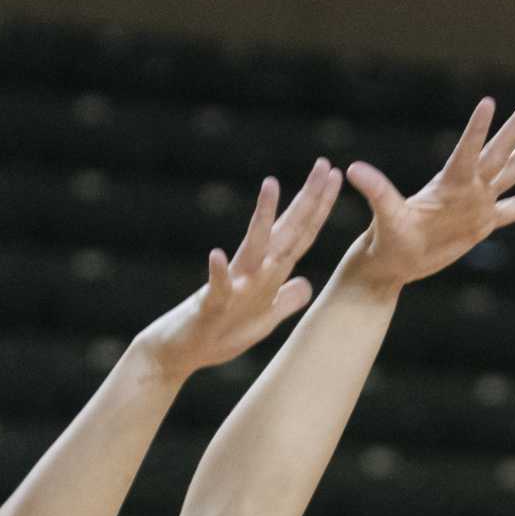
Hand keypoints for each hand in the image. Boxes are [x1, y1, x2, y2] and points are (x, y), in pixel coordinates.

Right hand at [143, 161, 342, 377]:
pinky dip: (217, 273)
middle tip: (323, 164)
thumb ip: (285, 301)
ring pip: (252, 248)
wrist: (179, 351)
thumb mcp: (263, 320)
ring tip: (271, 185)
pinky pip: (215, 288)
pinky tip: (216, 255)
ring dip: (262, 218)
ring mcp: (231, 285)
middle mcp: (252, 271)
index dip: (320, 208)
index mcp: (267, 274)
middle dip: (306, 199)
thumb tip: (306, 285)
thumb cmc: (220, 334)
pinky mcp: (210, 306)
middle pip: (285, 231)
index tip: (335, 177)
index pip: (301, 235)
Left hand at [346, 92, 514, 288]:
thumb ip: (376, 191)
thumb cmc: (387, 238)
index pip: (468, 151)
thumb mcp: (384, 215)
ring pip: (514, 168)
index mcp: (449, 184)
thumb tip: (353, 169)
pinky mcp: (484, 223)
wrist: (394, 262)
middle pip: (502, 150)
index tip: (489, 102)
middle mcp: (468, 187)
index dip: (478, 129)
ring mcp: (479, 203)